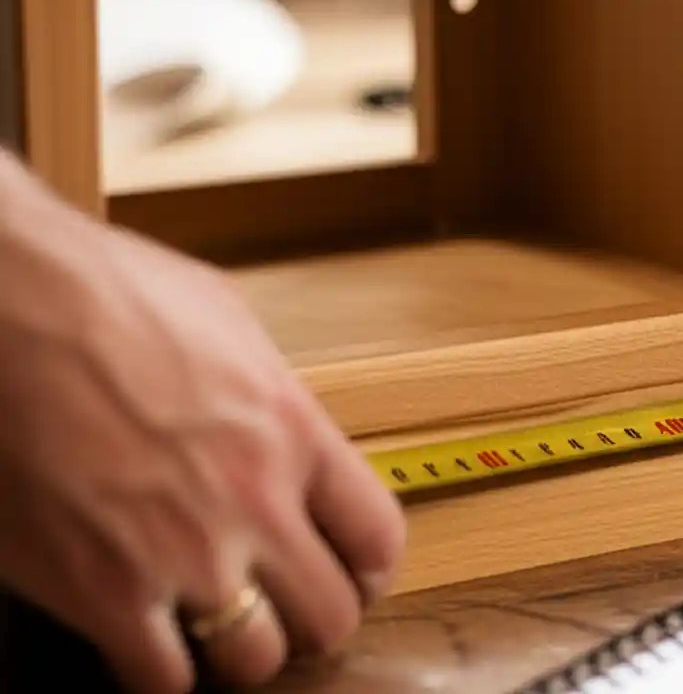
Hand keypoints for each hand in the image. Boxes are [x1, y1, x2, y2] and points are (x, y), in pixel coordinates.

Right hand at [0, 152, 404, 692]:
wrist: (6, 305)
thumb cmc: (102, 295)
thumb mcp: (228, 328)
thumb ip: (272, 402)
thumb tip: (286, 436)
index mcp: (293, 431)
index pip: (378, 536)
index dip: (369, 570)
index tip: (353, 576)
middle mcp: (255, 501)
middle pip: (330, 615)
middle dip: (310, 620)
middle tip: (284, 610)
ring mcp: (184, 553)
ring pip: (255, 661)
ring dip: (240, 652)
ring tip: (216, 628)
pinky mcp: (104, 591)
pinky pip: (162, 679)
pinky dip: (159, 673)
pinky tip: (146, 642)